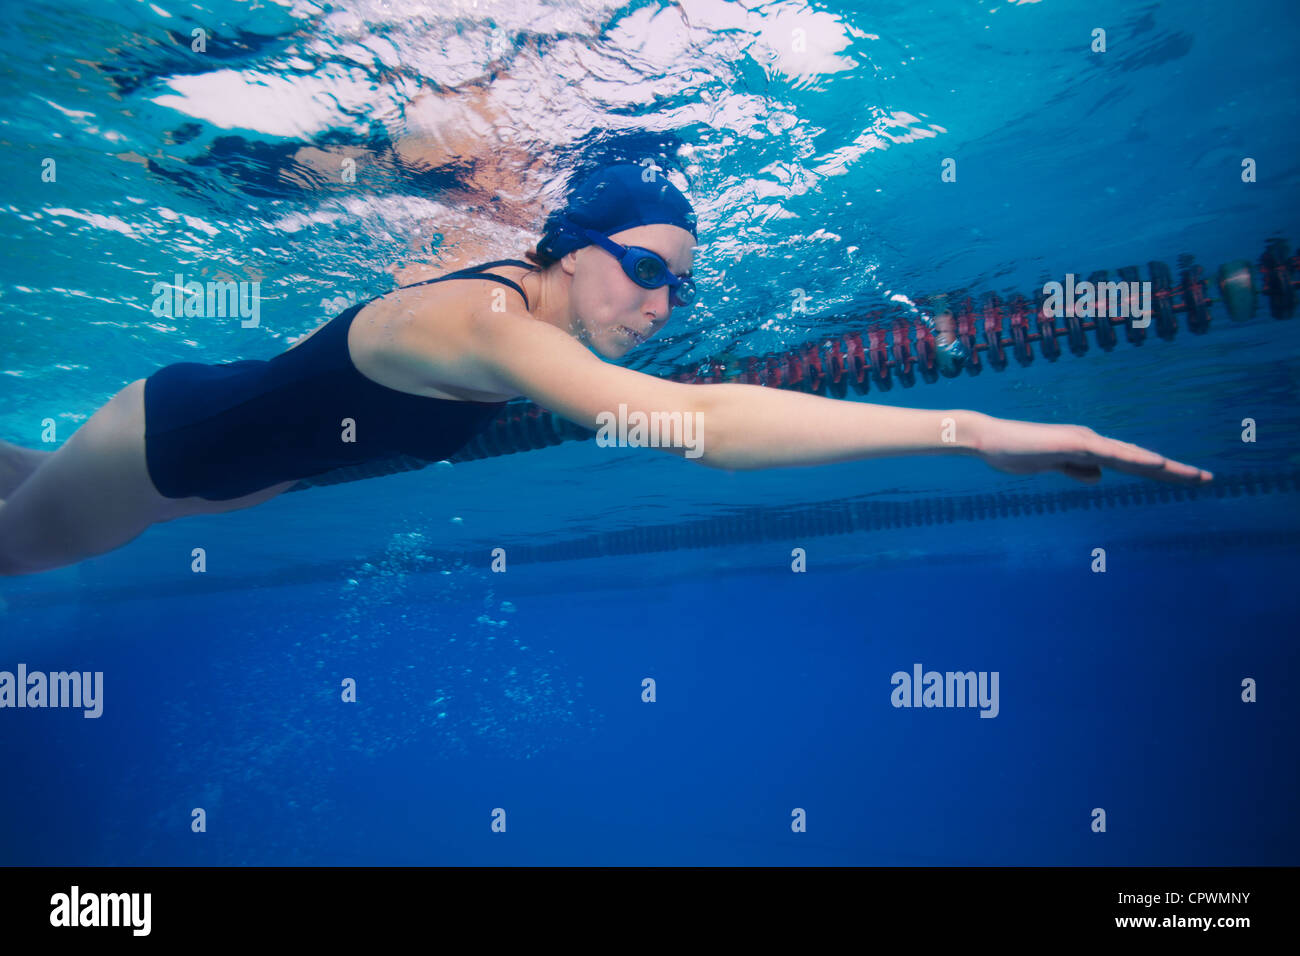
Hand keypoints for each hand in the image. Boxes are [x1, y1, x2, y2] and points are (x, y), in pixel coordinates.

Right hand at [970, 413, 1212, 484]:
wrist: (989, 438)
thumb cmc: (1013, 452)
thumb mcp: (1050, 468)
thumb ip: (1075, 470)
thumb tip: (1101, 477)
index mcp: (1089, 450)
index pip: (1131, 464)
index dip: (1159, 473)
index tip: (1185, 481)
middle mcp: (1094, 442)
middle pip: (1141, 459)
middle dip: (1175, 471)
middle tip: (1208, 480)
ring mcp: (1086, 441)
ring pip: (1134, 456)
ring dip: (1166, 467)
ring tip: (1195, 476)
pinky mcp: (1076, 443)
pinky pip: (1113, 453)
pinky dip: (1137, 458)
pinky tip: (1158, 464)